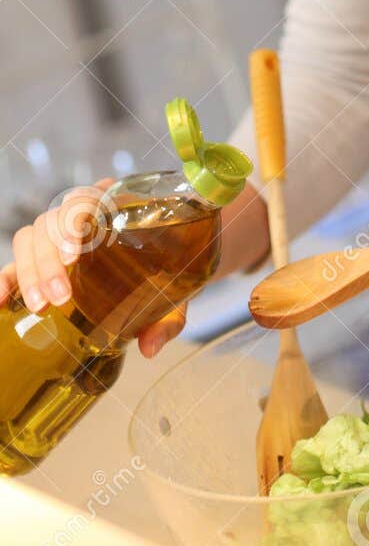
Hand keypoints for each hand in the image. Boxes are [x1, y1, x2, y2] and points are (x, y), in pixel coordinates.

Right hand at [0, 180, 185, 358]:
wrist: (162, 263)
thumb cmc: (166, 269)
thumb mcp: (174, 289)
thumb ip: (168, 316)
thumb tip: (149, 347)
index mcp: (113, 207)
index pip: (85, 198)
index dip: (73, 222)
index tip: (73, 257)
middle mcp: (80, 214)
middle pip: (51, 221)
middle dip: (49, 260)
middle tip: (59, 297)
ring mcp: (55, 236)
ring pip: (29, 237)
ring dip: (30, 270)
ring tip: (39, 305)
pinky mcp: (39, 260)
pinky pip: (14, 262)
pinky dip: (5, 278)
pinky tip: (1, 301)